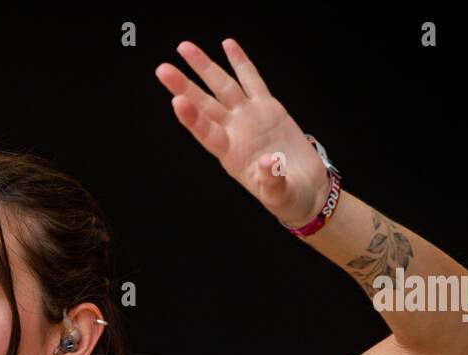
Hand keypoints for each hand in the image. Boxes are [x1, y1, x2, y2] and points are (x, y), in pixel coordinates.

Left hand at [155, 37, 329, 228]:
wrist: (304, 189)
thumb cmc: (288, 196)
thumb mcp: (280, 195)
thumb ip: (272, 180)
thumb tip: (268, 163)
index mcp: (231, 155)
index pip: (207, 133)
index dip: (192, 118)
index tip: (176, 101)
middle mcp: (234, 132)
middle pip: (206, 104)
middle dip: (185, 86)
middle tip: (163, 69)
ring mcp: (249, 117)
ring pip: (223, 86)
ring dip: (205, 67)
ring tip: (184, 48)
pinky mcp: (267, 108)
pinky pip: (251, 80)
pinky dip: (240, 62)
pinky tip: (227, 44)